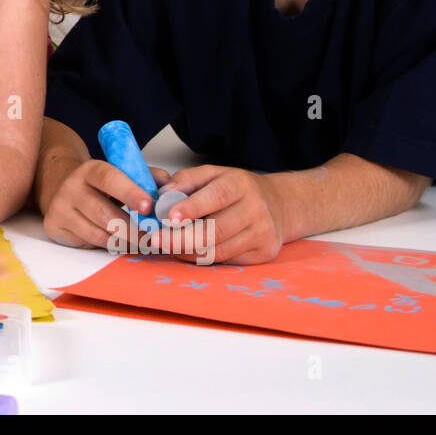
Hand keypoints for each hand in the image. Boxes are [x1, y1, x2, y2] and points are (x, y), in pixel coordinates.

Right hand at [41, 156, 170, 251]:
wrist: (59, 186)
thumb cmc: (98, 184)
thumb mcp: (119, 173)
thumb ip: (145, 177)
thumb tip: (169, 186)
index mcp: (90, 170)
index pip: (110, 179)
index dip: (130, 192)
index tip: (149, 206)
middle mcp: (71, 188)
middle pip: (105, 213)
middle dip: (133, 229)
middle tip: (153, 237)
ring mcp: (60, 208)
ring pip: (98, 233)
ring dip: (124, 241)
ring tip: (141, 243)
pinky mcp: (55, 227)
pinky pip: (88, 243)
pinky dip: (108, 245)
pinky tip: (120, 243)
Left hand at [154, 165, 285, 264]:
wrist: (279, 204)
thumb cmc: (237, 189)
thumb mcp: (213, 174)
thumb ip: (187, 180)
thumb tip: (163, 195)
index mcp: (240, 184)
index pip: (216, 197)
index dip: (192, 208)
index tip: (169, 217)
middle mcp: (256, 208)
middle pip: (216, 230)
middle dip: (181, 238)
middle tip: (156, 240)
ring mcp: (263, 232)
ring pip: (219, 250)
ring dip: (188, 251)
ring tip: (168, 246)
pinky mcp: (265, 252)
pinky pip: (227, 260)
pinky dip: (203, 258)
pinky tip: (189, 251)